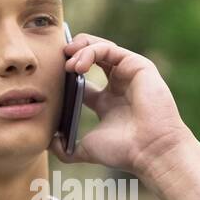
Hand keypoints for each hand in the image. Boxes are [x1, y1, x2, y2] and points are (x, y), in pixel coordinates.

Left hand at [50, 32, 196, 180]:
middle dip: (72, 54)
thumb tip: (48, 143)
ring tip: (67, 63)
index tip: (50, 76)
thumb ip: (67, 148)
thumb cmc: (125, 151)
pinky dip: (91, 51)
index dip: (65, 74)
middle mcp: (118, 85)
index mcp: (107, 102)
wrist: (150, 150)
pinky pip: (109, 49)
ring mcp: (129, 74)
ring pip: (100, 48)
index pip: (83, 79)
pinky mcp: (138, 66)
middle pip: (91, 57)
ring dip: (79, 50)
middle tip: (57, 61)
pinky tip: (79, 64)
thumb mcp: (87, 149)